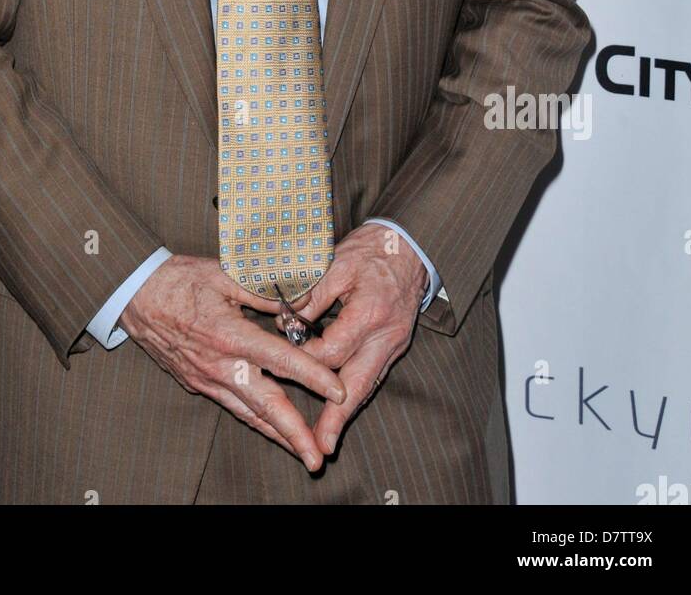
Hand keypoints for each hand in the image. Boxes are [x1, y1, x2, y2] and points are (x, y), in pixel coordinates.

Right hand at [119, 254, 346, 471]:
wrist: (135, 294)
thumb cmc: (181, 278)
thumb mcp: (225, 274)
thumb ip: (265, 292)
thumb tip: (302, 302)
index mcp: (231, 334)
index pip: (281, 360)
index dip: (313, 376)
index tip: (339, 391)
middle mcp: (220, 364)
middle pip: (265, 405)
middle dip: (294, 433)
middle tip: (317, 458)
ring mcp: (207, 378)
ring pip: (249, 413)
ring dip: (277, 436)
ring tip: (302, 453)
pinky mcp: (196, 383)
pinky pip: (232, 406)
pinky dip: (254, 421)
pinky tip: (270, 431)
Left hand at [279, 222, 427, 455]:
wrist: (410, 247)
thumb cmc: (370, 251)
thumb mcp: (337, 263)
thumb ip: (311, 295)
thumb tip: (285, 321)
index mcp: (370, 312)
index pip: (332, 350)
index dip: (303, 359)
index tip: (280, 361)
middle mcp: (385, 336)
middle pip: (357, 385)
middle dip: (337, 416)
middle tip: (320, 444)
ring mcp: (394, 345)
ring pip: (368, 387)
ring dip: (346, 414)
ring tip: (327, 440)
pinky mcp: (395, 347)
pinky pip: (374, 376)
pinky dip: (357, 395)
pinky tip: (342, 411)